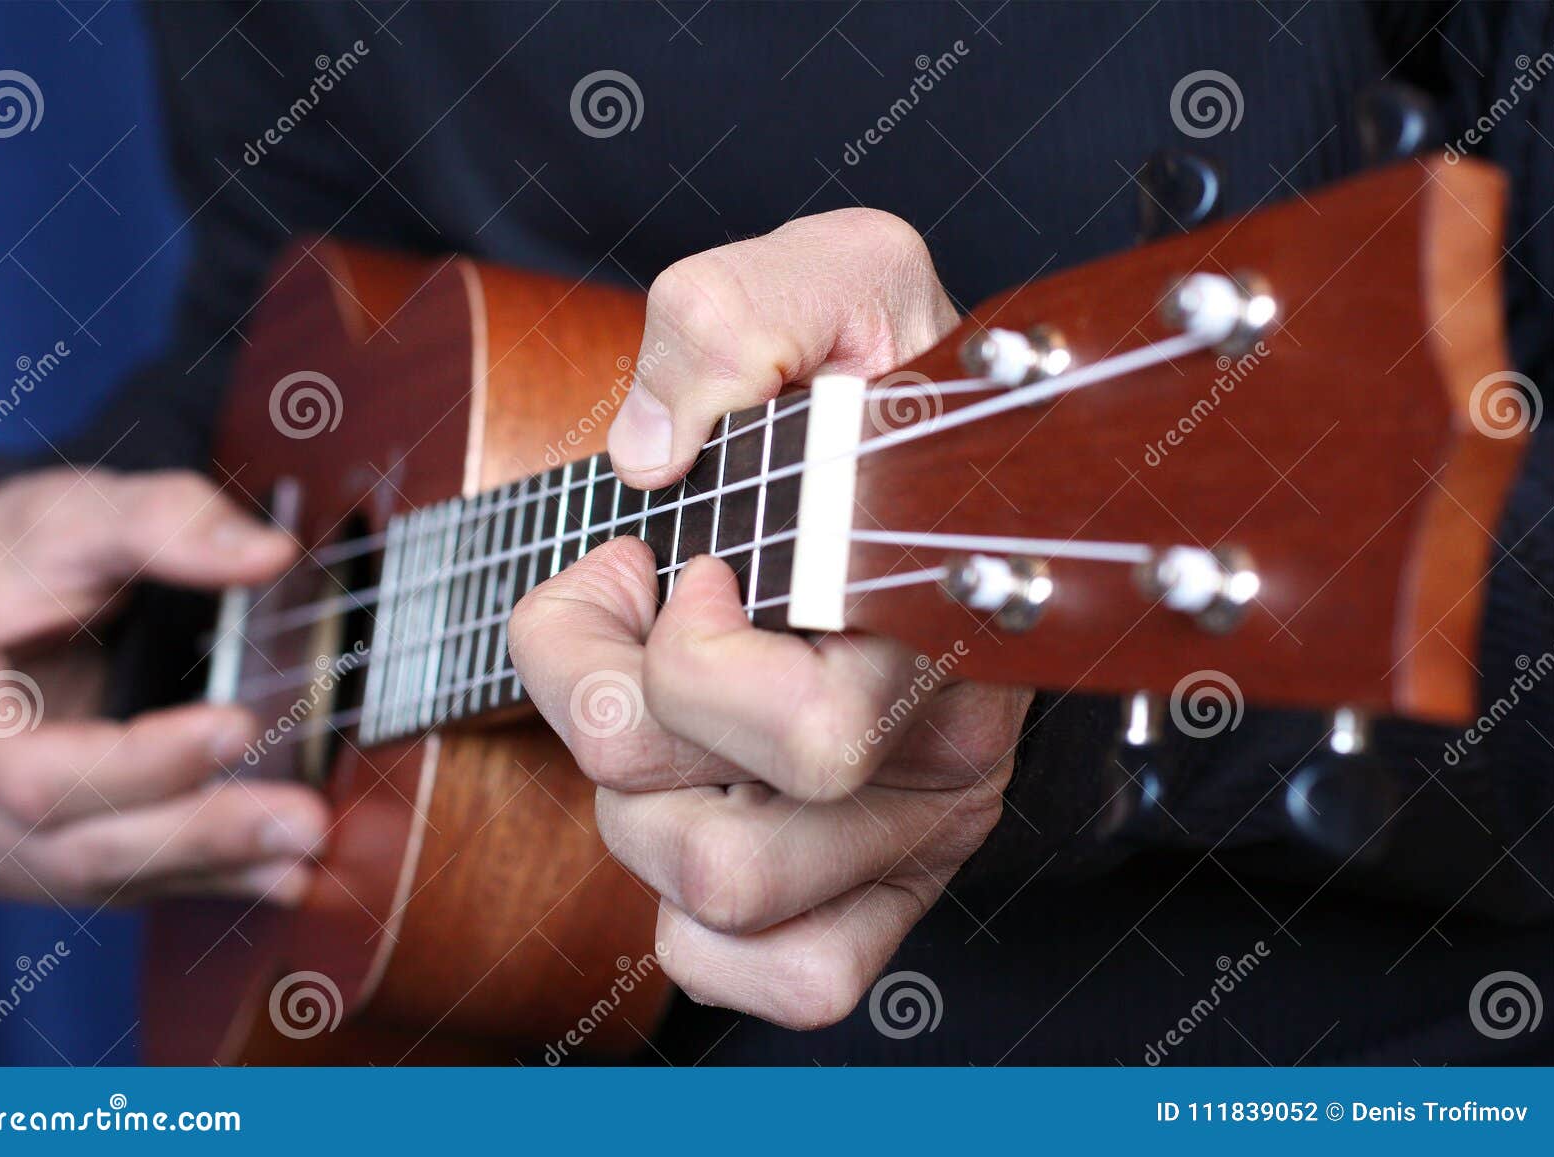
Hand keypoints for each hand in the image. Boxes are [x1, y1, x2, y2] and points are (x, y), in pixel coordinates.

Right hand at [0, 468, 328, 906]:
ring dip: (215, 869)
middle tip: (304, 820)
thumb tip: (267, 553)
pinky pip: (124, 882)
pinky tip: (283, 875)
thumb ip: (159, 524)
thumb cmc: (4, 562)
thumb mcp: (63, 518)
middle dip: (200, 836)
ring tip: (307, 853)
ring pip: (105, 878)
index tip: (238, 726)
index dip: (142, 763)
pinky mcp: (41, 853)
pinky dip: (206, 878)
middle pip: (78, 846)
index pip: (36, 772)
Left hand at [512, 209, 1029, 1027]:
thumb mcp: (828, 279)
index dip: (695, 662)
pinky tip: (697, 796)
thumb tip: (650, 460)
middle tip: (637, 615)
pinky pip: (773, 980)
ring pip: (718, 904)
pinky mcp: (877, 893)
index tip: (693, 566)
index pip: (806, 738)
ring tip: (662, 690)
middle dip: (612, 716)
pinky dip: (692, 913)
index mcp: (940, 630)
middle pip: (718, 844)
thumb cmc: (881, 378)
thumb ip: (731, 318)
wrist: (928, 444)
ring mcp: (909, 838)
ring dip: (636, 795)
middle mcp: (941, 756)